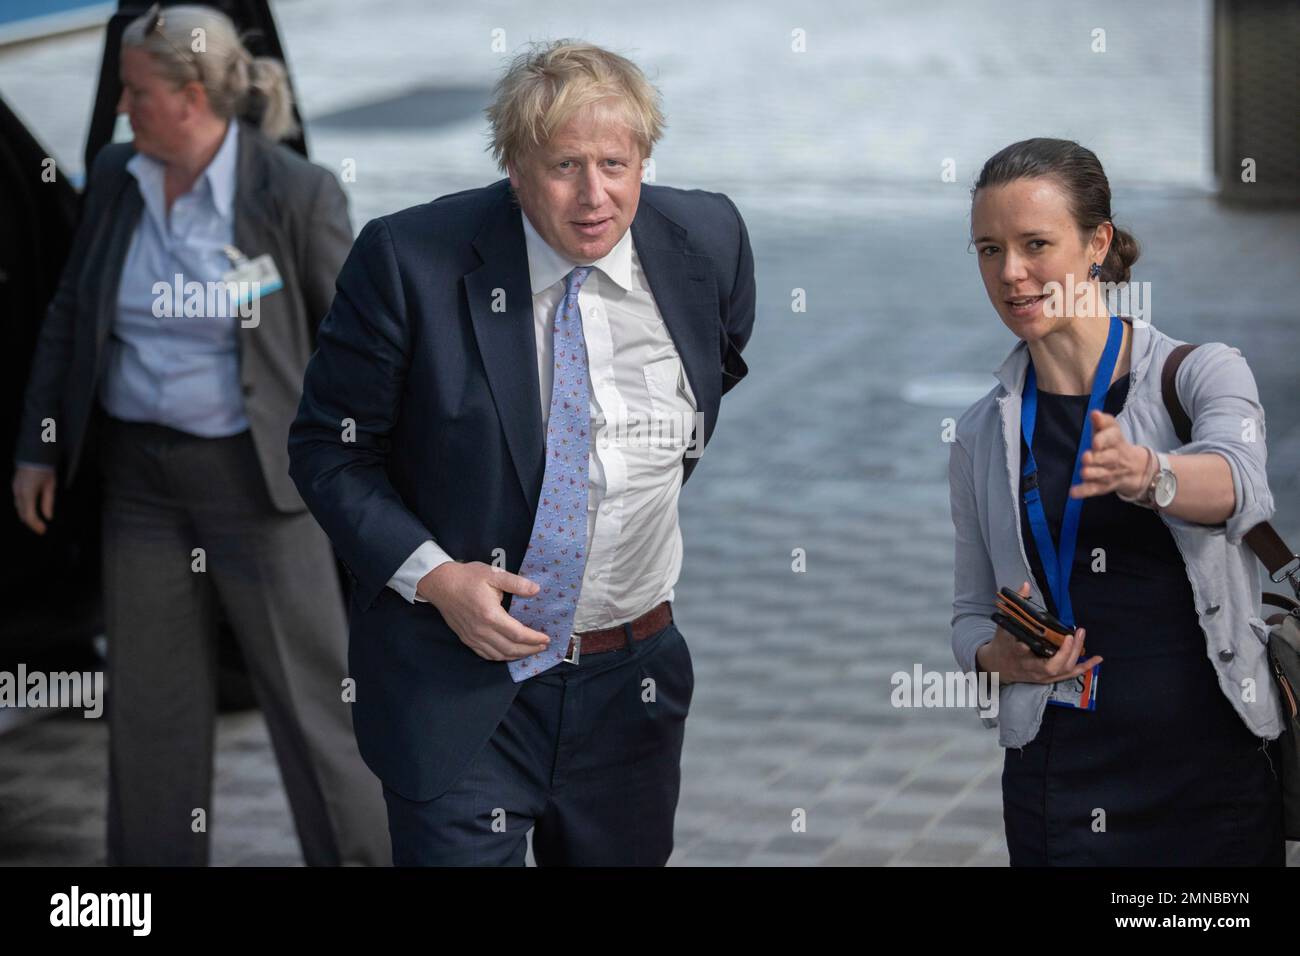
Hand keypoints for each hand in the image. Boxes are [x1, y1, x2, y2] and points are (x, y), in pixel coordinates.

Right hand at [12, 466, 56, 534]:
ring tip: (36, 522)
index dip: (35, 525)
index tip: (43, 530)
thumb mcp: (50, 486)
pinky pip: (18, 501)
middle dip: (31, 523)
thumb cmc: (44, 469)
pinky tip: (31, 511)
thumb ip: (48, 502)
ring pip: (18, 508)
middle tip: (40, 529)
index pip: (29, 516)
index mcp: (27, 494)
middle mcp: (18, 493)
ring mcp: (15, 489)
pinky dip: (24, 508)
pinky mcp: (15, 485)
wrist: (34, 453)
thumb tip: (48, 516)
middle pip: (22, 514)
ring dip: (26, 516)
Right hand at [415, 561, 551, 661]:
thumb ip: (516, 583)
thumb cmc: (467, 577)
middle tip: (542, 647)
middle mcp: (481, 630)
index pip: (517, 634)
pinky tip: (508, 653)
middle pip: (510, 648)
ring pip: (498, 655)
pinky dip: (500, 657)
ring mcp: (473, 637)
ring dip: (516, 656)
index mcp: (490, 615)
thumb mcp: (493, 574)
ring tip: (529, 651)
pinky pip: (485, 654)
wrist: (440, 583)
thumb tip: (536, 590)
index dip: (534, 639)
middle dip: (529, 650)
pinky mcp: (466, 639)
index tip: (546, 639)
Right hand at [976, 580, 1101, 684]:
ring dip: (1076, 654)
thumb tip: (1026, 586)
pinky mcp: (1050, 678)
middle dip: (1065, 651)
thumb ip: (1016, 606)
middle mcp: (1032, 668)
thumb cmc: (1002, 645)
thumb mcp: (1003, 625)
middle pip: (1052, 666)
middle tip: (1073, 635)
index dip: (1027, 648)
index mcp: (1016, 654)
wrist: (999, 667)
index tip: (1038, 641)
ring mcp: (1042, 675)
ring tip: (1082, 636)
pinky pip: (1070, 674)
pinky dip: (1084, 667)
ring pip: (1063, 670)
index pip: (1022, 652)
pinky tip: (1097, 659)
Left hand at [1071, 410, 1153, 499]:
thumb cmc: (1113, 444)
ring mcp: (1110, 473)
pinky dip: (1084, 492)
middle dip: (1098, 458)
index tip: (1095, 442)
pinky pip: (1094, 489)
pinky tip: (1073, 492)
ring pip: (1103, 474)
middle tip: (1086, 457)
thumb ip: (1102, 422)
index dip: (1104, 440)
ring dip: (1093, 474)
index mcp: (1116, 441)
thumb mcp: (1110, 430)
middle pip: (1109, 458)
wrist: (1133, 468)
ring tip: (1084, 472)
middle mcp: (1115, 458)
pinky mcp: (1103, 486)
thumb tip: (1095, 413)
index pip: (1113, 438)